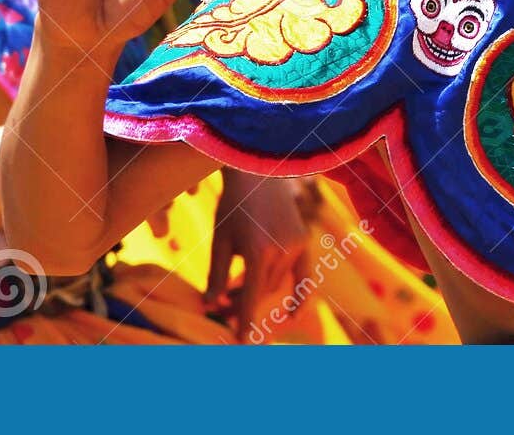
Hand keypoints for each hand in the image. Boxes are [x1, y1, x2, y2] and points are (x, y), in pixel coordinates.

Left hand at [206, 170, 309, 338]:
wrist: (259, 172)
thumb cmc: (232, 205)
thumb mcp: (220, 240)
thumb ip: (216, 275)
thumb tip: (210, 305)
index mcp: (257, 251)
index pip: (250, 297)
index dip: (244, 320)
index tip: (240, 341)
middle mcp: (282, 250)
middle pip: (261, 291)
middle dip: (241, 302)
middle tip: (221, 307)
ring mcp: (297, 245)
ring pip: (276, 283)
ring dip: (257, 291)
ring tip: (233, 291)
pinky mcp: (304, 240)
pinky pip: (302, 276)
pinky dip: (299, 294)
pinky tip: (293, 314)